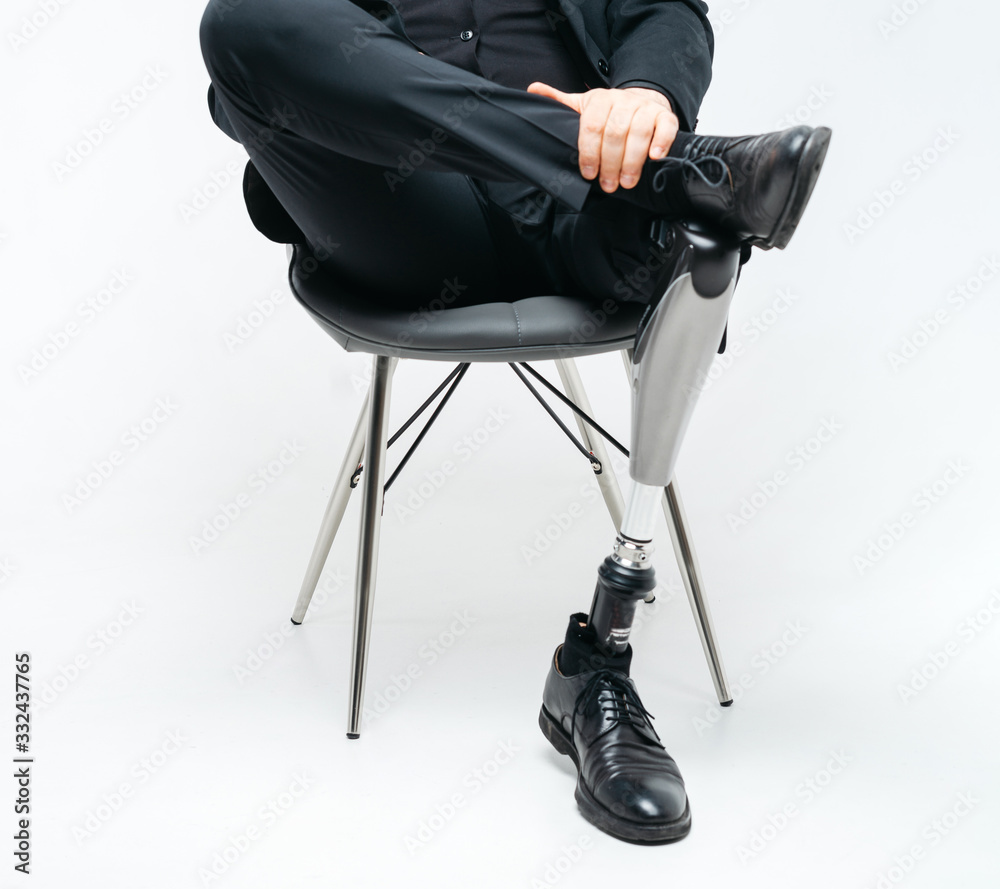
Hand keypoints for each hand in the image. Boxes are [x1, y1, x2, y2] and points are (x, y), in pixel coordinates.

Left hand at [526, 83, 678, 191]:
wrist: (642, 100)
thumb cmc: (609, 112)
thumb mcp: (583, 106)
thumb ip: (561, 102)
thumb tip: (532, 90)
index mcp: (600, 100)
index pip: (592, 126)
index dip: (589, 152)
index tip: (588, 174)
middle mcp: (623, 101)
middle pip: (615, 133)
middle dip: (610, 163)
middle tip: (608, 185)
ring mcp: (645, 107)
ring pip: (639, 133)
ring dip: (632, 161)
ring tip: (626, 182)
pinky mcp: (665, 115)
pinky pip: (665, 128)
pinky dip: (661, 143)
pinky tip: (654, 158)